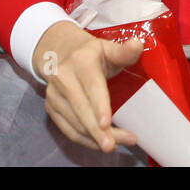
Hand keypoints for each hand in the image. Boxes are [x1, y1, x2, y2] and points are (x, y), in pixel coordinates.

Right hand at [32, 22, 142, 153]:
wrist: (60, 53)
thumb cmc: (92, 55)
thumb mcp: (108, 48)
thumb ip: (124, 51)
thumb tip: (138, 45)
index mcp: (81, 61)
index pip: (91, 86)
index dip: (99, 106)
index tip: (107, 124)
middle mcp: (63, 77)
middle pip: (82, 109)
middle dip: (98, 131)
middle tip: (114, 145)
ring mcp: (54, 94)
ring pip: (75, 123)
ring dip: (94, 138)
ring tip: (115, 145)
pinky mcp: (51, 107)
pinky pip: (68, 129)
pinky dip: (84, 140)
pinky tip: (99, 143)